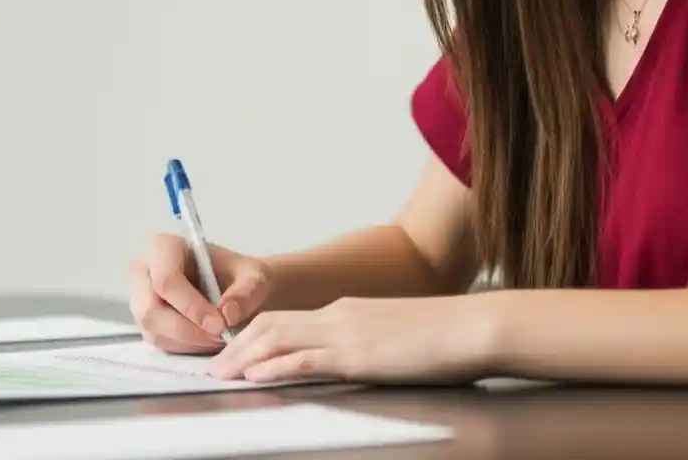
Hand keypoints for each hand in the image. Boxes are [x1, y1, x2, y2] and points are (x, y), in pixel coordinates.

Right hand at [128, 233, 273, 353]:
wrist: (239, 289)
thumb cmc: (241, 276)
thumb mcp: (254, 277)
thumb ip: (246, 292)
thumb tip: (227, 313)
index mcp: (163, 247)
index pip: (165, 279)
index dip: (190, 305)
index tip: (219, 324)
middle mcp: (143, 271)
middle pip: (151, 310)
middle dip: (188, 329)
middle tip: (221, 336)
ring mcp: (140, 300)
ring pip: (154, 331)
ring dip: (190, 341)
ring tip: (220, 338)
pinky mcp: (147, 324)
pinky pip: (160, 343)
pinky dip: (187, 348)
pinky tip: (209, 340)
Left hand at [207, 294, 499, 383]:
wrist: (473, 325)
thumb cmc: (443, 336)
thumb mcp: (392, 337)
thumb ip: (365, 345)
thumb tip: (353, 361)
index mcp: (345, 312)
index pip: (286, 321)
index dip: (253, 337)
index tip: (233, 354)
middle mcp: (338, 316)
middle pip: (270, 325)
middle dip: (236, 347)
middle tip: (214, 367)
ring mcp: (346, 333)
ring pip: (277, 338)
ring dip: (243, 357)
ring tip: (221, 374)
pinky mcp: (358, 354)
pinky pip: (305, 358)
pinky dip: (275, 366)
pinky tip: (256, 375)